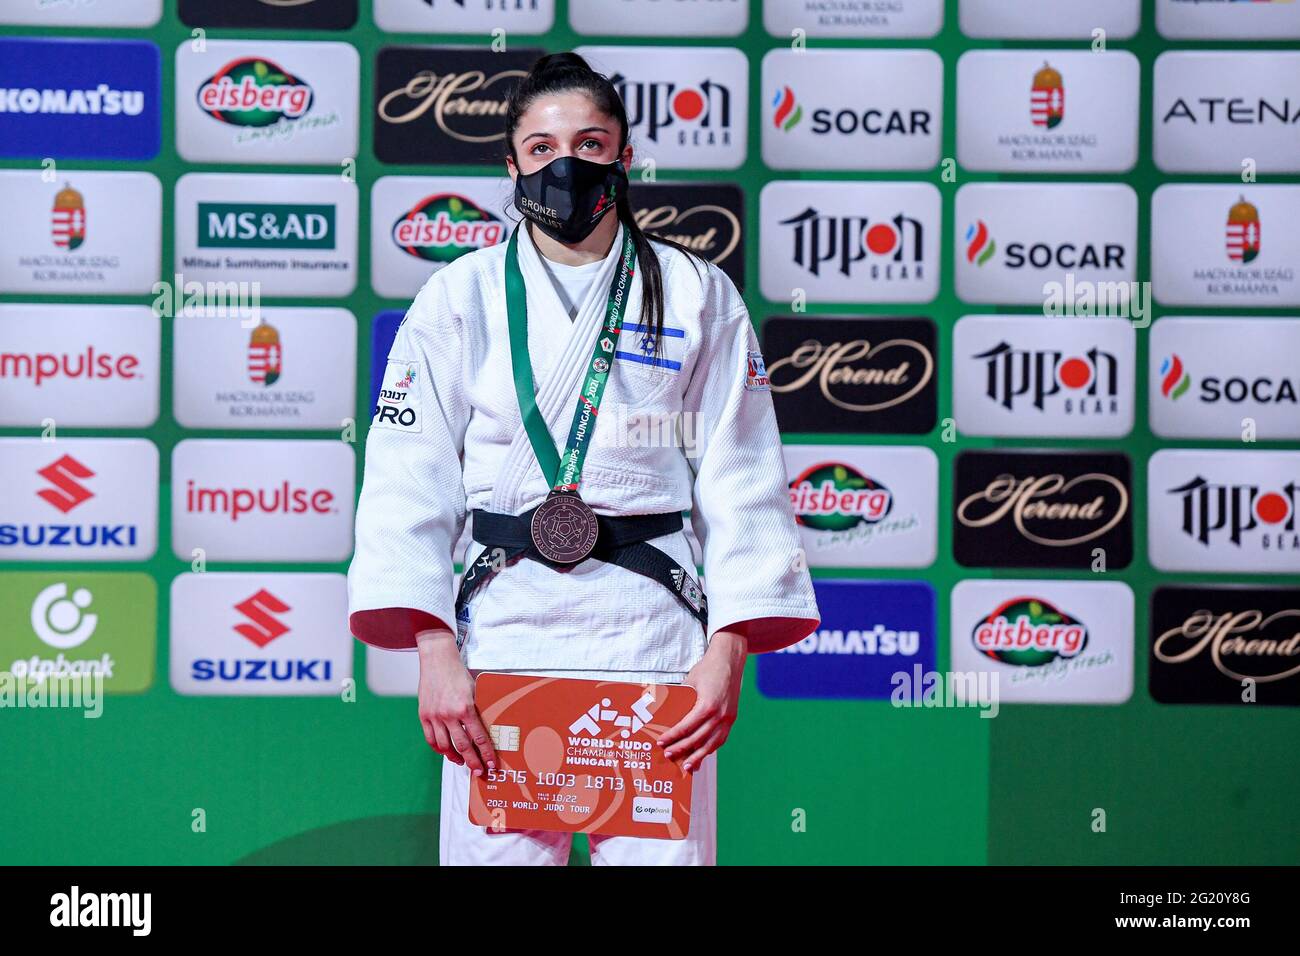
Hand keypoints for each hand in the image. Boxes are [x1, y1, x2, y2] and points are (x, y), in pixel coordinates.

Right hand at [415, 628, 496, 775]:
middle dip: (472, 762)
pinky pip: (431, 739)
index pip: (478, 737)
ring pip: (445, 746)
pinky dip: (439, 748)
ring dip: (455, 757)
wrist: (437, 660)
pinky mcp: (424, 715)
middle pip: (463, 746)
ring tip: (463, 763)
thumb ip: (477, 710)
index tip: (491, 764)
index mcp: (465, 707)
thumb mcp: (474, 690)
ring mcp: (434, 716)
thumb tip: (487, 729)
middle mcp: (449, 714)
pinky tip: (446, 752)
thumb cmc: (459, 674)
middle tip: (479, 772)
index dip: (486, 753)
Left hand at [657, 629, 747, 771]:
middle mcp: (719, 715)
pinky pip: (721, 738)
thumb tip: (664, 712)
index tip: (661, 742)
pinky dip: (711, 748)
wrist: (729, 660)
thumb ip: (680, 699)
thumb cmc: (707, 669)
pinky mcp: (732, 718)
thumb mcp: (689, 682)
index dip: (672, 737)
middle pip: (698, 739)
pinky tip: (702, 753)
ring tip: (687, 766)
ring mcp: (728, 718)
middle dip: (682, 749)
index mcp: (707, 706)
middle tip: (668, 755)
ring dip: (698, 756)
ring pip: (712, 743)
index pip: (686, 727)